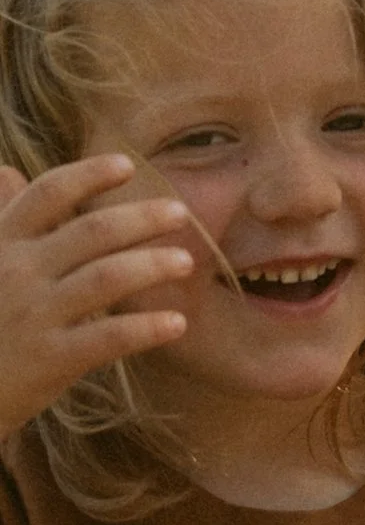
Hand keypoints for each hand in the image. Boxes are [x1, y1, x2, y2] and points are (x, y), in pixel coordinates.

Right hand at [0, 155, 195, 429]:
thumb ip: (4, 220)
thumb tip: (7, 171)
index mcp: (2, 243)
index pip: (48, 194)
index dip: (88, 175)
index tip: (128, 165)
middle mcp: (17, 271)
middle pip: (90, 231)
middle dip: (141, 218)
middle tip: (181, 212)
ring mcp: (34, 315)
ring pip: (106, 278)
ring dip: (151, 266)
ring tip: (187, 262)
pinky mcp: (50, 360)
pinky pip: (108, 337)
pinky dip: (146, 328)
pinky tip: (178, 323)